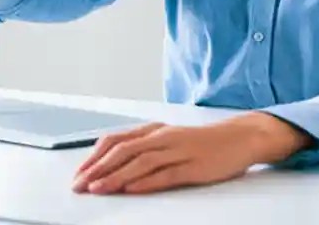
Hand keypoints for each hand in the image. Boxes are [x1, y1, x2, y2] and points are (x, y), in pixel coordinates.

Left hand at [71, 113, 310, 194]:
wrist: (240, 137)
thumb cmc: (202, 142)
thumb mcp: (169, 139)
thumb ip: (144, 148)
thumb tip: (112, 162)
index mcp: (154, 130)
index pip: (115, 140)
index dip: (94, 157)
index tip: (79, 173)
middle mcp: (163, 137)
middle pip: (122, 151)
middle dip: (97, 169)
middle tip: (80, 186)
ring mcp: (178, 150)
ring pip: (140, 162)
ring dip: (115, 176)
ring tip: (98, 189)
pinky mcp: (193, 166)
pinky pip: (166, 174)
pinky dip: (146, 182)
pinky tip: (131, 189)